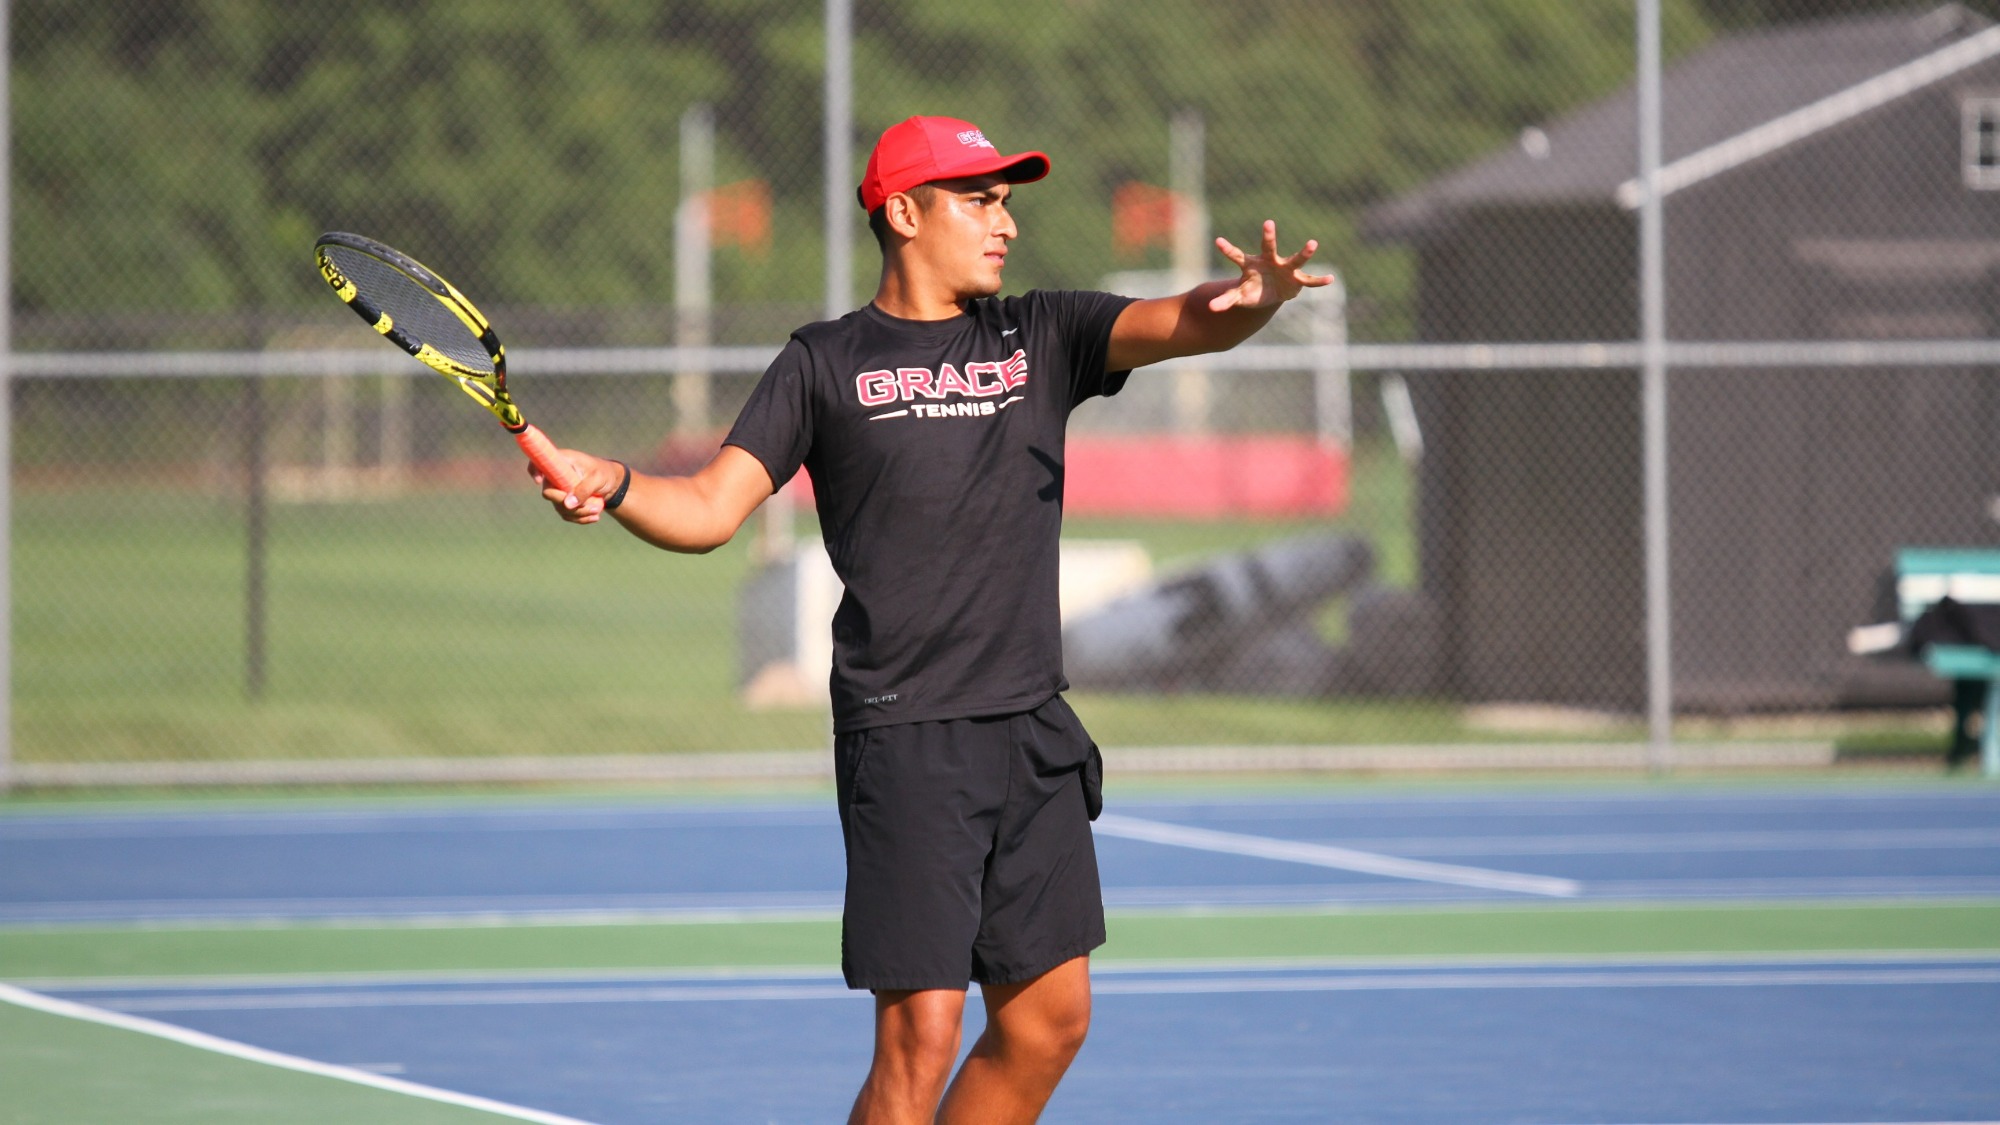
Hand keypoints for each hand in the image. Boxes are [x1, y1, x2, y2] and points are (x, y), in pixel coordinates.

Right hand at [532, 450, 620, 523]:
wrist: (611, 482)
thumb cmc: (604, 473)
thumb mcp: (597, 479)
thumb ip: (583, 490)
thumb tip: (567, 504)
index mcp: (562, 462)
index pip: (539, 462)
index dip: (534, 470)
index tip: (538, 480)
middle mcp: (556, 475)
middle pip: (549, 494)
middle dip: (568, 504)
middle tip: (591, 507)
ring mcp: (558, 490)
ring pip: (560, 508)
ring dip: (579, 513)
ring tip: (597, 510)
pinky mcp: (564, 502)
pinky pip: (567, 515)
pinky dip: (581, 518)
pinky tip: (595, 516)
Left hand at [1208, 220, 1334, 312]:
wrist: (1270, 293)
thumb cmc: (1252, 290)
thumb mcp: (1239, 296)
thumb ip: (1226, 300)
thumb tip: (1211, 308)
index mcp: (1251, 264)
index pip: (1237, 255)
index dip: (1228, 249)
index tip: (1217, 242)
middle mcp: (1269, 261)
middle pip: (1268, 247)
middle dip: (1268, 236)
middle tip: (1268, 223)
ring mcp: (1285, 268)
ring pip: (1295, 259)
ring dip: (1304, 252)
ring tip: (1313, 243)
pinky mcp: (1297, 279)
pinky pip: (1309, 280)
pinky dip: (1319, 281)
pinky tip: (1330, 279)